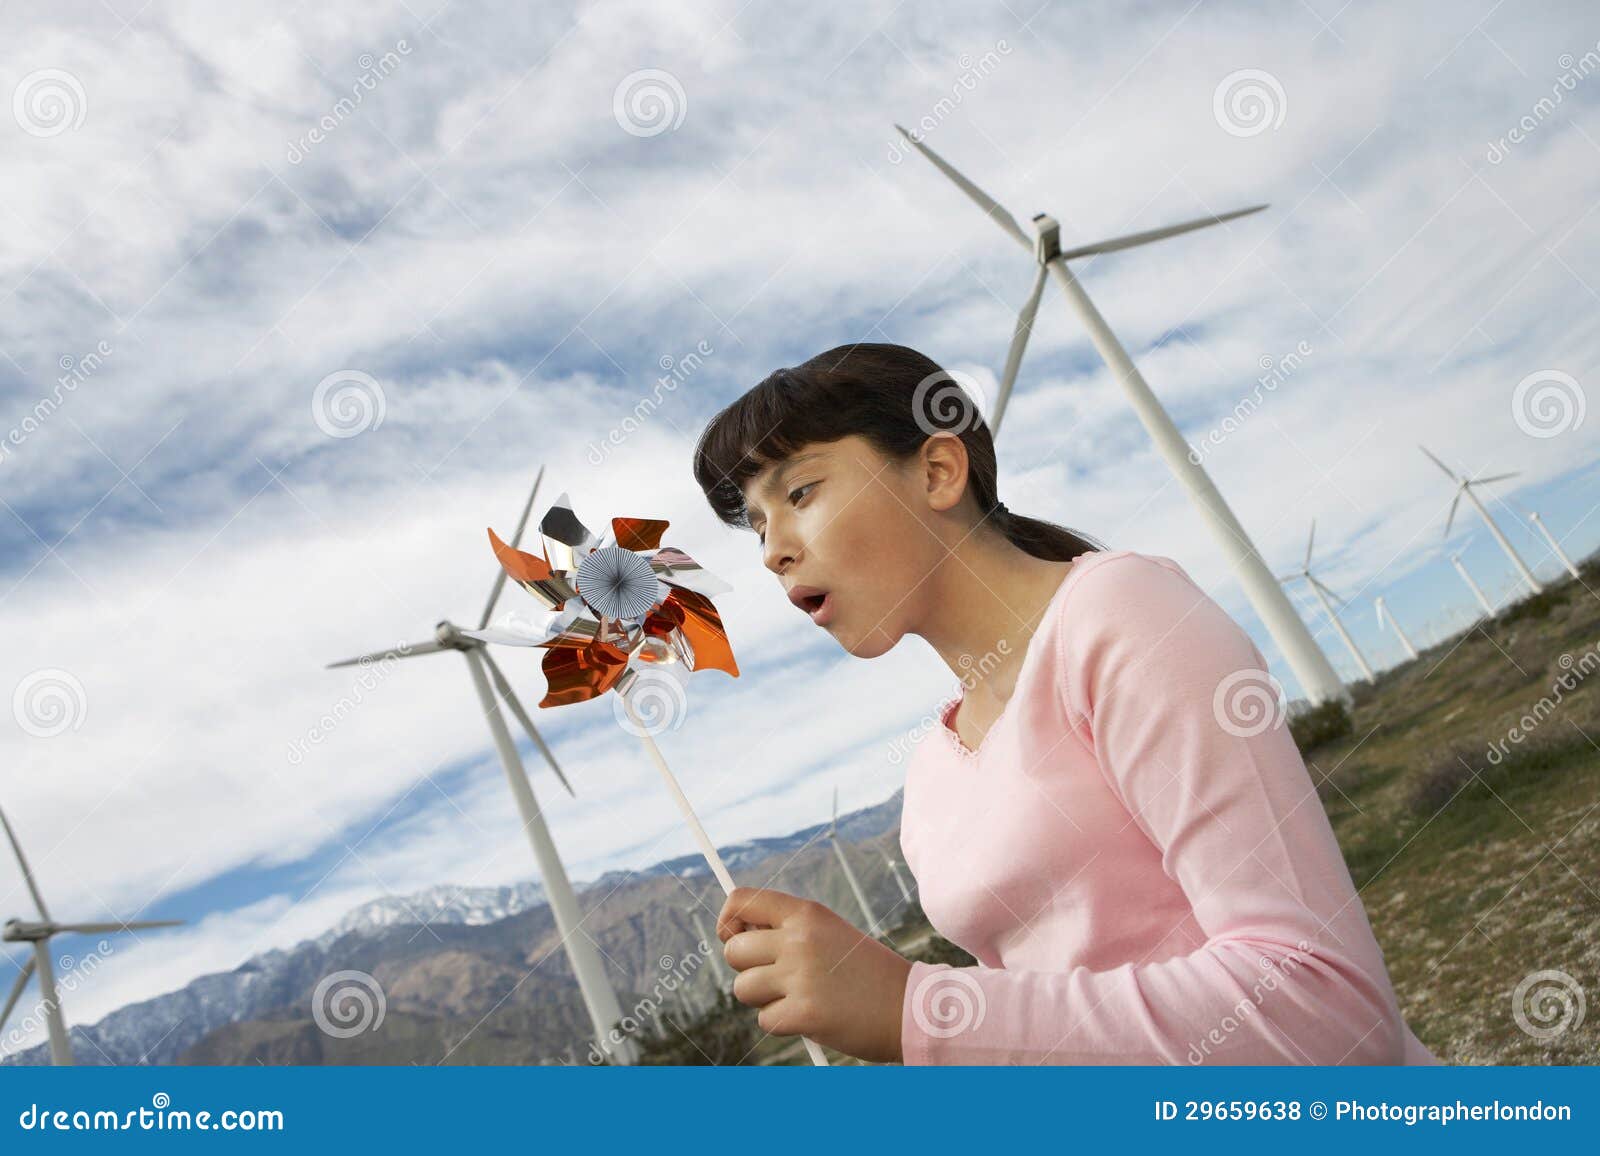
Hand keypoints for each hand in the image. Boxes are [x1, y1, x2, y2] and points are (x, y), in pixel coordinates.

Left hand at [716, 886, 911, 1063]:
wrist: (910, 1007)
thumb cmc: (867, 972)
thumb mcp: (830, 933)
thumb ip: (787, 931)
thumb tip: (736, 938)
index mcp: (806, 914)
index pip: (741, 901)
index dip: (728, 921)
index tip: (733, 937)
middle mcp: (799, 939)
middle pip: (733, 952)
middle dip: (747, 969)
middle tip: (776, 978)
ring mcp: (800, 976)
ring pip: (743, 989)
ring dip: (764, 999)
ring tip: (798, 997)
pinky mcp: (803, 1013)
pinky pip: (765, 1020)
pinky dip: (782, 1024)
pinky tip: (811, 1017)